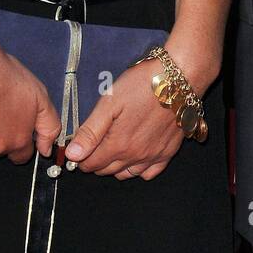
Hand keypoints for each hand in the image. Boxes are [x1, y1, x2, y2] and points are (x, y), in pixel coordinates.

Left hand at [63, 59, 185, 180]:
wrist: (179, 78)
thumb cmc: (143, 85)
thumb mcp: (110, 102)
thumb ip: (91, 131)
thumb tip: (73, 154)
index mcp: (118, 144)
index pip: (90, 164)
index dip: (80, 157)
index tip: (77, 148)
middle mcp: (135, 156)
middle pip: (106, 170)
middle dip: (96, 160)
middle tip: (94, 144)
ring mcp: (153, 156)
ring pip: (126, 174)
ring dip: (115, 166)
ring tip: (113, 148)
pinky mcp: (168, 152)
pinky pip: (149, 173)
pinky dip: (138, 170)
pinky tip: (135, 156)